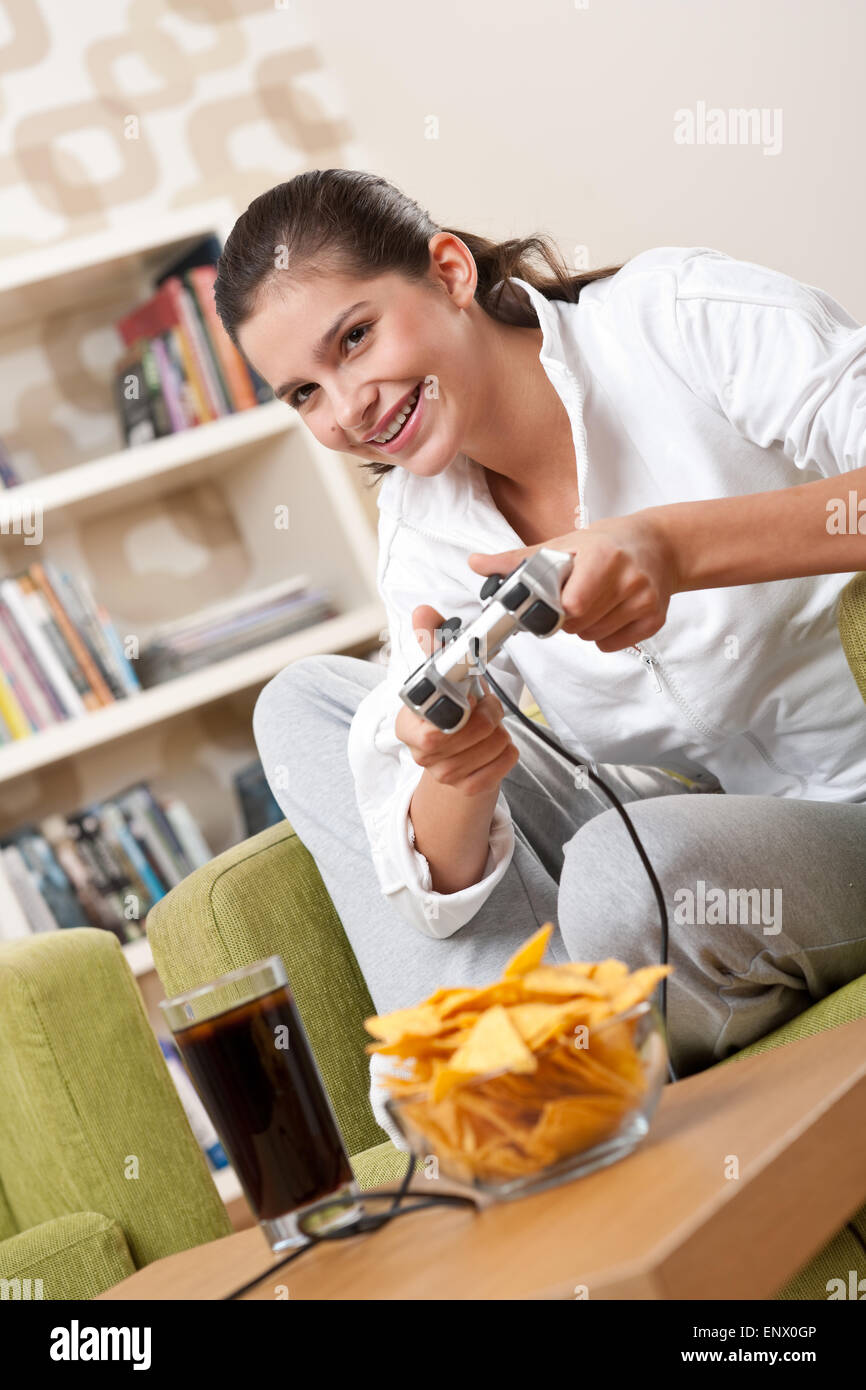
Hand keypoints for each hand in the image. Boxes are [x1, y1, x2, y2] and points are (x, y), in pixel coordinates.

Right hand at [394, 605, 519, 795]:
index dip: (461, 713)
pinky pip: (507, 760)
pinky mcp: (469, 787)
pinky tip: (493, 743)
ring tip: (484, 723)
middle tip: (480, 705)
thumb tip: (423, 611)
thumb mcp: (438, 674)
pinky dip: (508, 748)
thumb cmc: (447, 708)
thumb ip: (432, 641)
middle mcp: (422, 755)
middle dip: (488, 712)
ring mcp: (445, 775)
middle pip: (474, 732)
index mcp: (408, 725)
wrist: (453, 751)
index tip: (469, 698)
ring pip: (495, 744)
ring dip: (499, 728)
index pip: (434, 731)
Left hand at [468, 511, 676, 650]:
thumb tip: (476, 563)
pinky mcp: (654, 620)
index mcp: (602, 556)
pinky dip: (604, 636)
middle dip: (567, 617)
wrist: (659, 546)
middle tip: (575, 596)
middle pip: (578, 624)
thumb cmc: (607, 543)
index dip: (556, 607)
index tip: (555, 598)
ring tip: (594, 601)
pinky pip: (611, 645)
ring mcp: (644, 601)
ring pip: (593, 637)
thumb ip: (517, 559)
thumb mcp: (563, 544)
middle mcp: (628, 579)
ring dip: (584, 627)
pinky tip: (610, 611)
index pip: (572, 604)